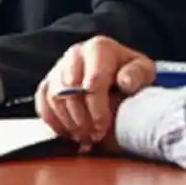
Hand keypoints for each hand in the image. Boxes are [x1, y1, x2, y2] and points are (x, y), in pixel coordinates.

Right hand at [35, 36, 154, 151]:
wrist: (117, 72)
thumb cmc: (130, 73)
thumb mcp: (143, 70)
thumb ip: (138, 74)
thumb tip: (125, 82)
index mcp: (99, 48)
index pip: (93, 82)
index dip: (97, 109)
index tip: (103, 127)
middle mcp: (76, 54)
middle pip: (70, 91)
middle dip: (81, 119)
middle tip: (93, 137)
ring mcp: (59, 67)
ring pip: (54, 97)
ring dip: (67, 122)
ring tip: (83, 137)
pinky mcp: (48, 81)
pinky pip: (42, 101)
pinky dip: (52, 120)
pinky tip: (67, 132)